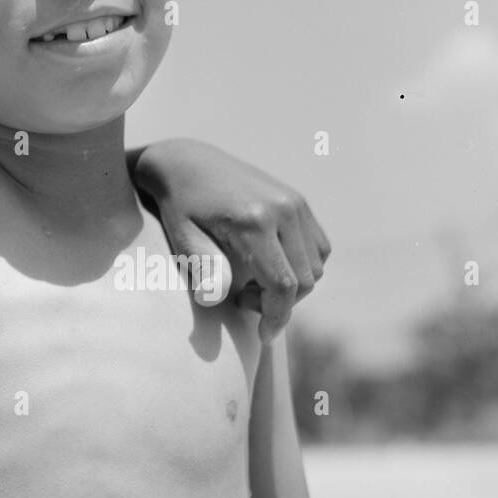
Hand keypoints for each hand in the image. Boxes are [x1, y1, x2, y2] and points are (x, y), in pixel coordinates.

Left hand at [132, 139, 330, 340]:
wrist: (186, 161)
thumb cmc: (178, 205)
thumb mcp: (182, 236)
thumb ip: (203, 266)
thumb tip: (215, 298)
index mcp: (254, 221)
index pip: (284, 285)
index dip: (277, 317)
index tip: (263, 336)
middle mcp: (282, 209)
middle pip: (304, 280)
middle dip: (279, 303)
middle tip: (243, 298)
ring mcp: (294, 202)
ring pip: (316, 266)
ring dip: (292, 285)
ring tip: (252, 280)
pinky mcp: (298, 200)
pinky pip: (318, 247)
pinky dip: (302, 265)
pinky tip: (270, 264)